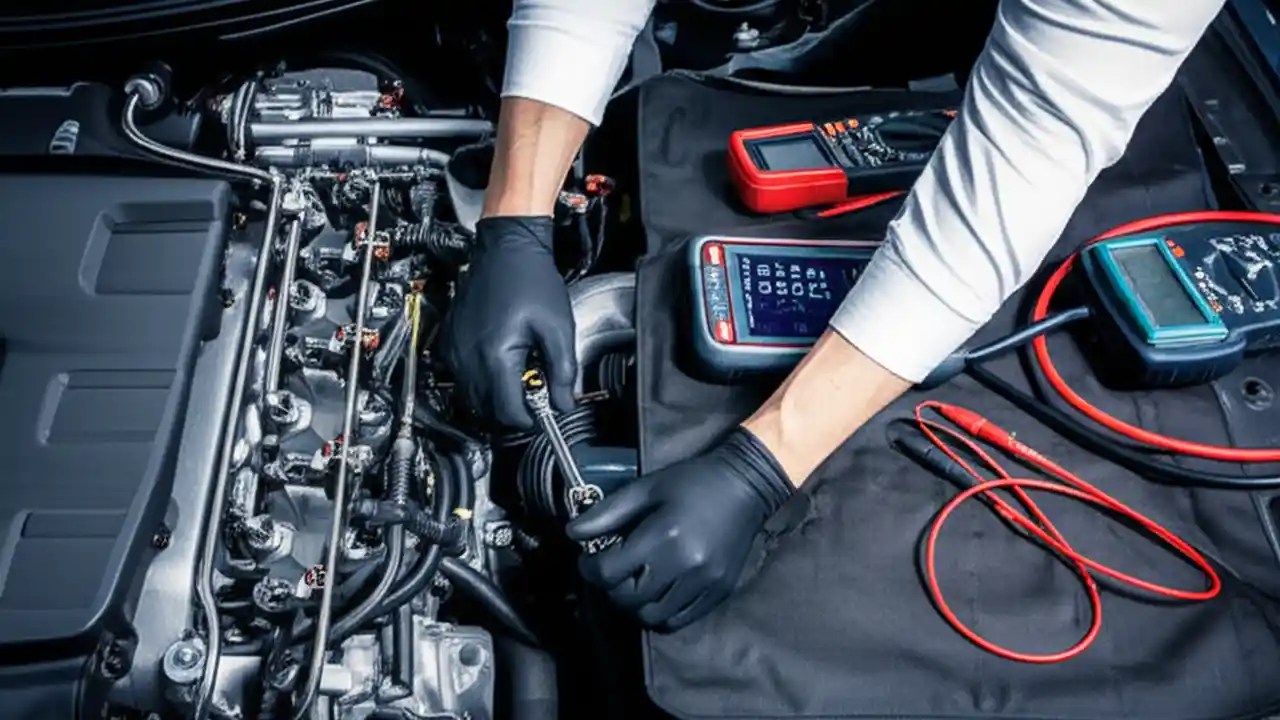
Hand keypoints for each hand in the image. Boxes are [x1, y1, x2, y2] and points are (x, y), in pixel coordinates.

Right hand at [441, 216, 576, 428]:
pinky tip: (498, 365)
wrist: (506, 249)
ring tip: (517, 379)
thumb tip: (564, 404)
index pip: (506, 412)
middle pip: (485, 410)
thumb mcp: (558, 329)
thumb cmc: (531, 281)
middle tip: (532, 398)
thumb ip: (563, 372)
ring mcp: (454, 350)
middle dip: (509, 412)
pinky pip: (459, 377)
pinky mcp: (448, 341)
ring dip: (493, 398)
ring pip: (470, 397)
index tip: (540, 416)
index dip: (527, 421)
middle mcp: (468, 357)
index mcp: (495, 356)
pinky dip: (478, 381)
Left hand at [565, 427, 793, 629]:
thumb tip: (573, 532)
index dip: (590, 569)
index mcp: (663, 536)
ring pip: (653, 616)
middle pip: (629, 599)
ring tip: (634, 584)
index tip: (589, 561)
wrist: (745, 486)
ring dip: (635, 604)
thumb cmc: (692, 482)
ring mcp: (704, 583)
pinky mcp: (718, 592)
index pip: (610, 572)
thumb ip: (607, 512)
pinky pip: (679, 619)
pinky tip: (658, 592)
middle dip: (612, 588)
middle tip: (612, 572)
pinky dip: (661, 612)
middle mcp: (684, 565)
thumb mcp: (646, 489)